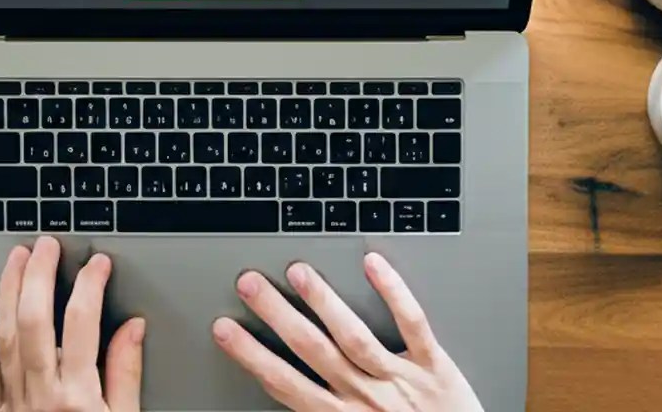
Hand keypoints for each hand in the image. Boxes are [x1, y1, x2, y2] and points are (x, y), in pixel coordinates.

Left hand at [0, 236, 145, 411]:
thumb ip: (127, 374)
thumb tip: (133, 329)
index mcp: (78, 397)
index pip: (82, 324)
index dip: (90, 285)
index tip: (98, 264)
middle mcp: (41, 395)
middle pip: (34, 320)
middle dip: (39, 275)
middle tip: (47, 246)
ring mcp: (15, 399)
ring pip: (6, 333)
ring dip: (10, 289)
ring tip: (18, 258)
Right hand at [212, 252, 483, 411]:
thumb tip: (283, 391)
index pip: (286, 384)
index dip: (252, 356)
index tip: (225, 330)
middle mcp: (365, 398)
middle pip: (313, 351)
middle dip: (277, 316)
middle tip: (250, 284)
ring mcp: (400, 381)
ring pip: (354, 336)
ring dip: (323, 302)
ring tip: (297, 271)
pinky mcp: (436, 367)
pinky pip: (413, 325)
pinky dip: (393, 293)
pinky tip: (373, 264)